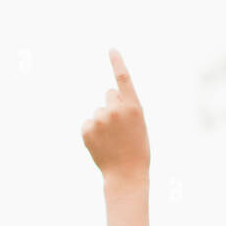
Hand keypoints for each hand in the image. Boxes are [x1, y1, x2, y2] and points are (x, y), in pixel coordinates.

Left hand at [82, 49, 149, 181]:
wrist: (126, 176)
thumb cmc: (137, 152)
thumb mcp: (139, 127)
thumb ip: (126, 108)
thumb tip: (109, 95)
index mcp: (133, 108)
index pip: (123, 79)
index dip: (117, 62)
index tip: (111, 49)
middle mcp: (115, 110)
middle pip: (109, 95)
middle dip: (112, 106)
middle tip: (121, 129)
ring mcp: (100, 119)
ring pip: (98, 112)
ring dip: (103, 123)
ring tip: (112, 142)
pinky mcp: (87, 129)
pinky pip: (88, 123)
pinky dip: (93, 133)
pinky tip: (102, 145)